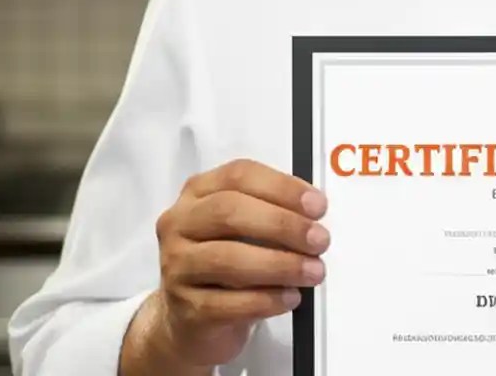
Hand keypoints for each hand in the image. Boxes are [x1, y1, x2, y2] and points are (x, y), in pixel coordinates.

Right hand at [121, 159, 329, 373]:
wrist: (190, 319)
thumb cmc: (228, 263)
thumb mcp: (245, 230)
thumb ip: (274, 212)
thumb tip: (315, 217)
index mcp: (198, 193)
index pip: (238, 176)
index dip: (282, 187)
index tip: (318, 206)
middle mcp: (179, 224)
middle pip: (229, 212)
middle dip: (283, 224)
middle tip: (320, 240)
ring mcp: (175, 266)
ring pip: (227, 259)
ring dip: (280, 265)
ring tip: (313, 272)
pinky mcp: (184, 307)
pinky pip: (227, 302)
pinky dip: (266, 299)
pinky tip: (290, 298)